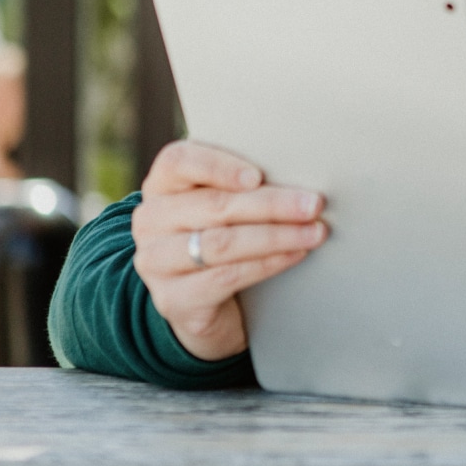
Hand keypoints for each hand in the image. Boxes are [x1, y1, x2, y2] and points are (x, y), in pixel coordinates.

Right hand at [131, 140, 326, 361]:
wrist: (200, 304)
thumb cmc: (221, 236)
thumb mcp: (222, 206)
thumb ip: (243, 186)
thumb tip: (299, 175)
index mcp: (161, 185)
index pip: (178, 161)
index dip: (218, 166)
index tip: (258, 176)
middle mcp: (150, 221)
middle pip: (214, 205)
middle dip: (272, 204)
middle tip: (313, 204)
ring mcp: (156, 262)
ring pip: (223, 243)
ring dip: (277, 236)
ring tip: (315, 232)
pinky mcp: (173, 299)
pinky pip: (227, 277)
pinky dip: (268, 263)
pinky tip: (295, 255)